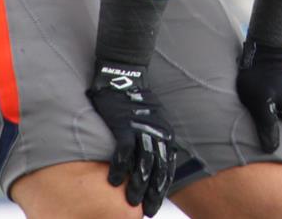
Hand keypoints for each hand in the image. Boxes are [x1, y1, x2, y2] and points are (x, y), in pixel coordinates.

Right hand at [85, 61, 179, 215]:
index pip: (167, 167)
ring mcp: (141, 128)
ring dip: (138, 185)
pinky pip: (124, 151)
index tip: (154, 205)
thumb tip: (151, 164)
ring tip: (131, 200)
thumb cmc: (134, 102)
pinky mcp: (124, 124)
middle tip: (144, 209)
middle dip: (152, 192)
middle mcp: (156, 132)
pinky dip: (120, 167)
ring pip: (144, 163)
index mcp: (165, 133)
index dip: (162, 188)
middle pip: (158, 169)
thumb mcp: (152, 121)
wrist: (122, 75)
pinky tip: (114, 181)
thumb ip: (153, 141)